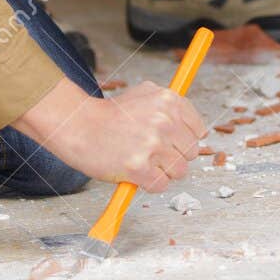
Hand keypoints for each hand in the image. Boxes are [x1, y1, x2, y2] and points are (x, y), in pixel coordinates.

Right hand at [14, 77, 203, 191]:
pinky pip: (160, 185)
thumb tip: (198, 127)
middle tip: (154, 152)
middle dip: (174, 156)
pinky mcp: (139, 168)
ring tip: (144, 161)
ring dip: (163, 172)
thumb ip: (172, 106)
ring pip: (179, 172)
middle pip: (191, 153)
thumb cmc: (111, 113)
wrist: (80, 126)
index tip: (174, 142)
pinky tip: (137, 172)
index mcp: (168, 101)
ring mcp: (152, 145)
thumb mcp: (144, 93)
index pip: (198, 130)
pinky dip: (150, 184)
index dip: (186, 139)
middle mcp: (164, 121)